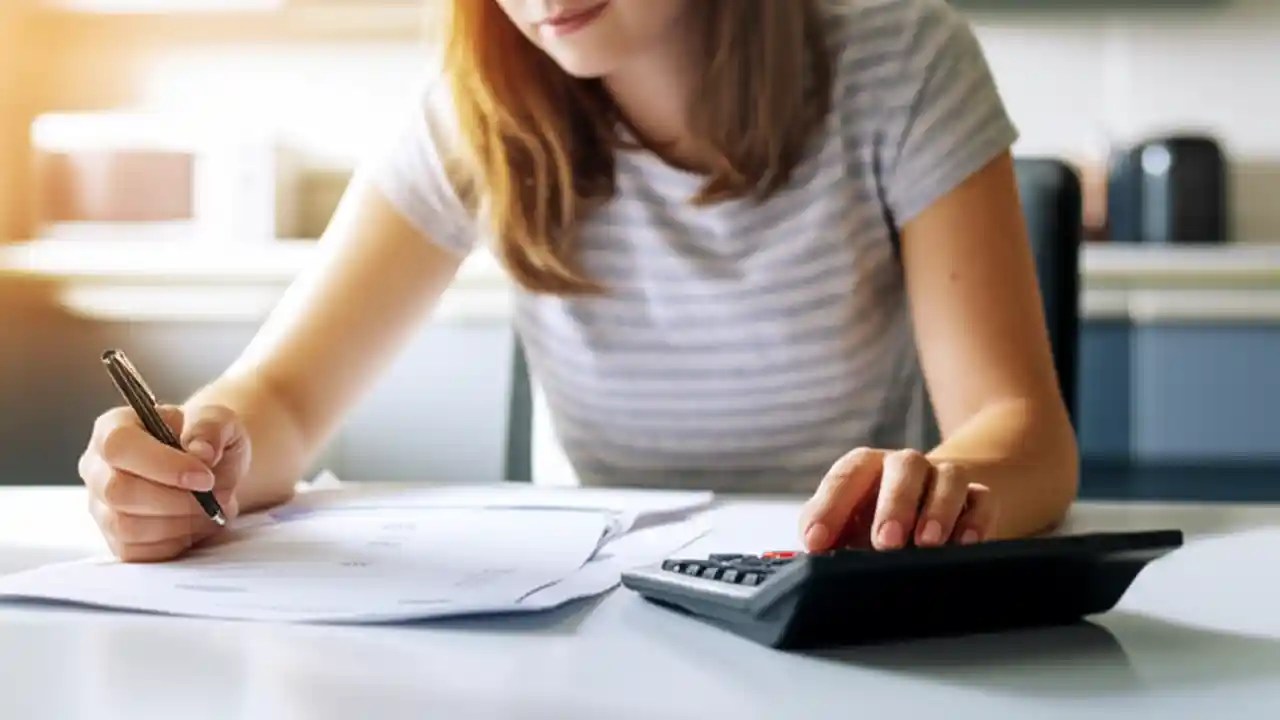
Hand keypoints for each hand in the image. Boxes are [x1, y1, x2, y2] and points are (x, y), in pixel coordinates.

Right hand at [78, 404, 249, 562]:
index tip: (205, 478)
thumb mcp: (219, 420)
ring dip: (179, 523)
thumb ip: (211, 427)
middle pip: (119, 492)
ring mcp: (102, 507)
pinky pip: (138, 552)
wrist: (212, 469)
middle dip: (176, 500)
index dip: (162, 465)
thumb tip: (201, 452)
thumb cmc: (208, 439)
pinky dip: (175, 543)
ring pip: (127, 527)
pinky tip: (194, 524)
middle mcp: (97, 468)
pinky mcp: (116, 539)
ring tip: (211, 510)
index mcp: (113, 428)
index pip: (119, 446)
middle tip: (215, 497)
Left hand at [799, 448, 996, 552]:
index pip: (844, 477)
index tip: (817, 543)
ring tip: (926, 544)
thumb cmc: (875, 522)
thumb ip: (828, 534)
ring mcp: (944, 478)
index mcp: (865, 468)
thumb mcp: (846, 527)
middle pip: (903, 469)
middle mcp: (905, 466)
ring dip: (938, 509)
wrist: (931, 510)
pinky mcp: (979, 497)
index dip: (829, 508)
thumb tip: (814, 554)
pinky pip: (982, 500)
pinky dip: (975, 521)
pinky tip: (966, 544)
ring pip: (948, 478)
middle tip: (885, 542)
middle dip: (894, 504)